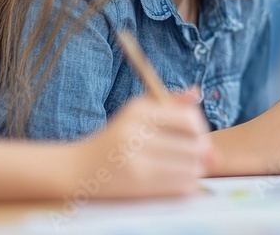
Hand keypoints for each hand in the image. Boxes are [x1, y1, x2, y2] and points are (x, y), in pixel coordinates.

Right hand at [74, 90, 214, 197]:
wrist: (78, 170)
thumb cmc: (114, 139)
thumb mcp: (137, 112)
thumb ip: (169, 102)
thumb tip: (198, 93)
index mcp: (137, 111)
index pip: (188, 119)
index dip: (201, 130)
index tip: (197, 138)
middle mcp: (135, 133)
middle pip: (194, 146)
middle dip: (201, 153)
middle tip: (196, 156)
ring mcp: (136, 160)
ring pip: (191, 167)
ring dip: (196, 169)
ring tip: (186, 167)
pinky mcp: (137, 184)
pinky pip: (181, 185)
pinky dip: (186, 183)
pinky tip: (176, 179)